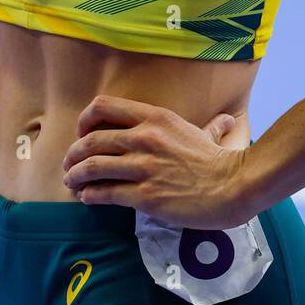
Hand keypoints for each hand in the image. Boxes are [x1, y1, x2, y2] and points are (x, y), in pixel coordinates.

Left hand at [61, 94, 254, 228]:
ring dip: (76, 175)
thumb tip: (225, 120)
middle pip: (92, 139)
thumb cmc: (221, 162)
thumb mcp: (207, 134)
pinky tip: (87, 198)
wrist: (235, 187)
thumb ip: (208, 126)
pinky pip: (106, 193)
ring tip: (71, 182)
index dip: (85, 119)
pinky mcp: (145, 196)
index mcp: (155, 118)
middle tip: (70, 163)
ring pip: (94, 166)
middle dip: (74, 153)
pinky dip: (90, 195)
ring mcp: (144, 167)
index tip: (83, 132)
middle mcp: (145, 138)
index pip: (104, 106)